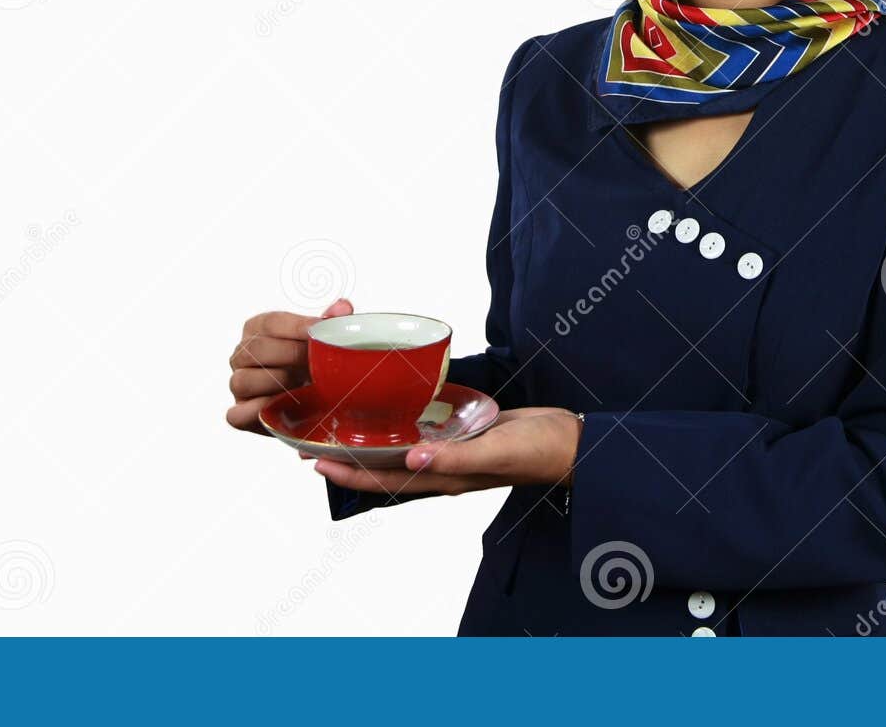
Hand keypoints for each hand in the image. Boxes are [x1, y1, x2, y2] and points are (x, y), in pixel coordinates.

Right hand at [225, 298, 352, 435]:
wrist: (312, 401)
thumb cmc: (311, 365)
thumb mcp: (320, 342)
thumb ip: (329, 324)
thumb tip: (342, 308)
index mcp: (258, 330)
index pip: (271, 323)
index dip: (296, 327)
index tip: (318, 332)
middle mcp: (243, 355)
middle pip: (256, 349)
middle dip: (291, 355)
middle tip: (317, 362)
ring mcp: (239, 385)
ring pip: (243, 381)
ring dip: (277, 383)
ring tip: (303, 386)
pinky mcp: (241, 414)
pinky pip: (237, 415)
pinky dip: (257, 412)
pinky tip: (280, 407)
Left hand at [311, 407, 582, 496]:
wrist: (571, 442)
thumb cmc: (537, 452)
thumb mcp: (494, 452)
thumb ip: (454, 458)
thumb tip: (410, 460)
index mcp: (444, 477)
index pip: (384, 481)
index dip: (348, 475)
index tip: (314, 461)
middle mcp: (442, 467)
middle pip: (385, 467)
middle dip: (350, 458)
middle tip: (315, 441)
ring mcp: (453, 450)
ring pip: (402, 449)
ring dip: (373, 440)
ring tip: (344, 423)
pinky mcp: (465, 432)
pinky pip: (426, 430)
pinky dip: (404, 422)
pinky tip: (393, 404)